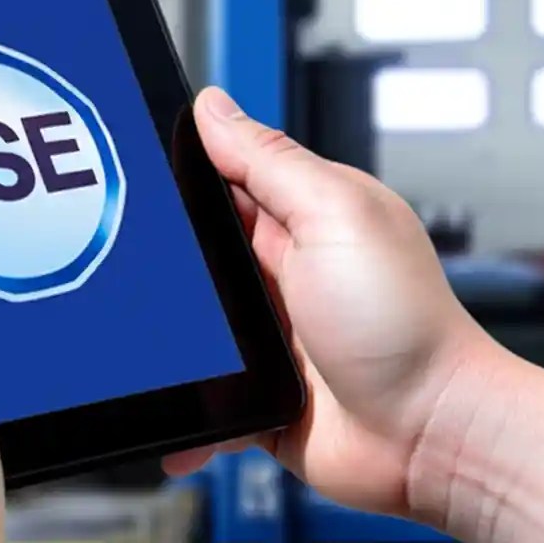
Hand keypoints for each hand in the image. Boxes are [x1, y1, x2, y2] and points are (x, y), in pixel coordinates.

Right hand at [164, 88, 493, 518]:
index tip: (128, 173)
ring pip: (183, 320)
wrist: (427, 437)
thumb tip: (211, 107)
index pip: (218, 177)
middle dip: (154, 257)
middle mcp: (278, 271)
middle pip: (191, 249)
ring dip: (160, 332)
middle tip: (116, 260)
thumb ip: (269, 160)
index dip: (174, 171)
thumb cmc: (402, 326)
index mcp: (299, 217)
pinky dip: (176, 400)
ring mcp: (263, 332)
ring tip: (133, 336)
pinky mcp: (251, 389)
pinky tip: (160, 398)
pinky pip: (195, 388)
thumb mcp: (334, 216)